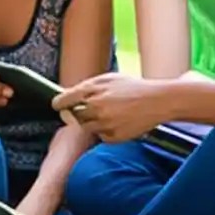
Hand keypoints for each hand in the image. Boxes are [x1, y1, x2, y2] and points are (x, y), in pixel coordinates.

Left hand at [51, 74, 168, 142]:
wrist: (158, 101)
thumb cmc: (134, 87)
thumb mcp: (111, 78)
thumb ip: (89, 86)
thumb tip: (70, 95)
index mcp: (94, 90)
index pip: (66, 100)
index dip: (60, 103)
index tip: (57, 105)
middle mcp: (97, 107)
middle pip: (75, 115)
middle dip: (80, 112)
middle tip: (94, 108)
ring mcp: (104, 123)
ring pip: (87, 127)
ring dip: (93, 122)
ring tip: (111, 113)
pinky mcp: (113, 137)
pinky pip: (101, 136)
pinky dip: (105, 130)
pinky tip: (119, 122)